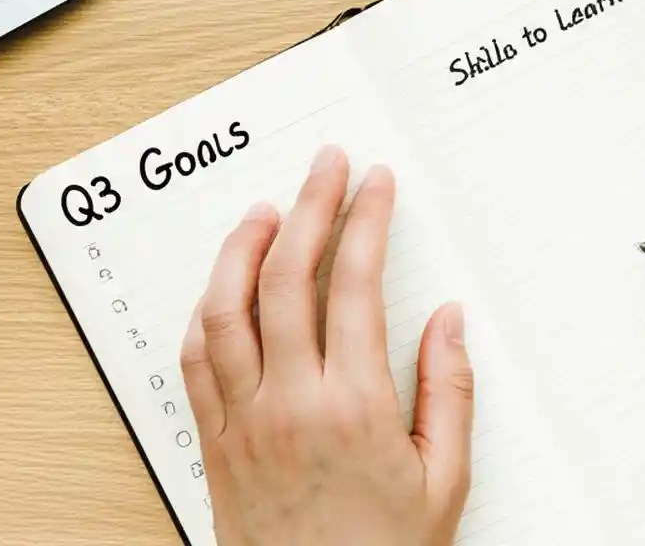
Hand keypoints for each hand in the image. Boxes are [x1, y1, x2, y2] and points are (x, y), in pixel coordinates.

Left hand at [180, 146, 473, 545]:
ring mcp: (242, 420)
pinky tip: (222, 287)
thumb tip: (448, 320)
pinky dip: (205, 310)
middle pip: (285, 277)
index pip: (353, 283)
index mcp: (355, 405)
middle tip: (326, 166)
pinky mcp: (214, 442)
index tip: (375, 184)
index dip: (364, 219)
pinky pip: (195, 360)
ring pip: (224, 309)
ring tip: (268, 209)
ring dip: (242, 247)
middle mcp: (290, 403)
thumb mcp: (445, 478)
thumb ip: (450, 389)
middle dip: (309, 205)